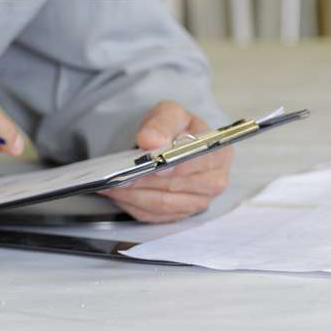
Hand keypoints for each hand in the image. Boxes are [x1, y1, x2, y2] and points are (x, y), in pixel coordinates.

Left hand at [101, 101, 231, 221]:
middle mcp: (213, 181)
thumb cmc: (174, 129)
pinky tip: (116, 194)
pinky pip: (155, 215)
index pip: (199, 163)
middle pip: (177, 186)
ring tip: (111, 185)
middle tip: (119, 176)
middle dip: (146, 181)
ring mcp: (198, 201)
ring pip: (164, 204)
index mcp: (218, 154)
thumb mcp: (169, 114)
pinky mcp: (180, 213)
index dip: (177, 166)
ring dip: (135, 196)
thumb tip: (151, 141)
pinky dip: (133, 205)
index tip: (155, 166)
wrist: (169, 144)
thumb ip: (161, 124)